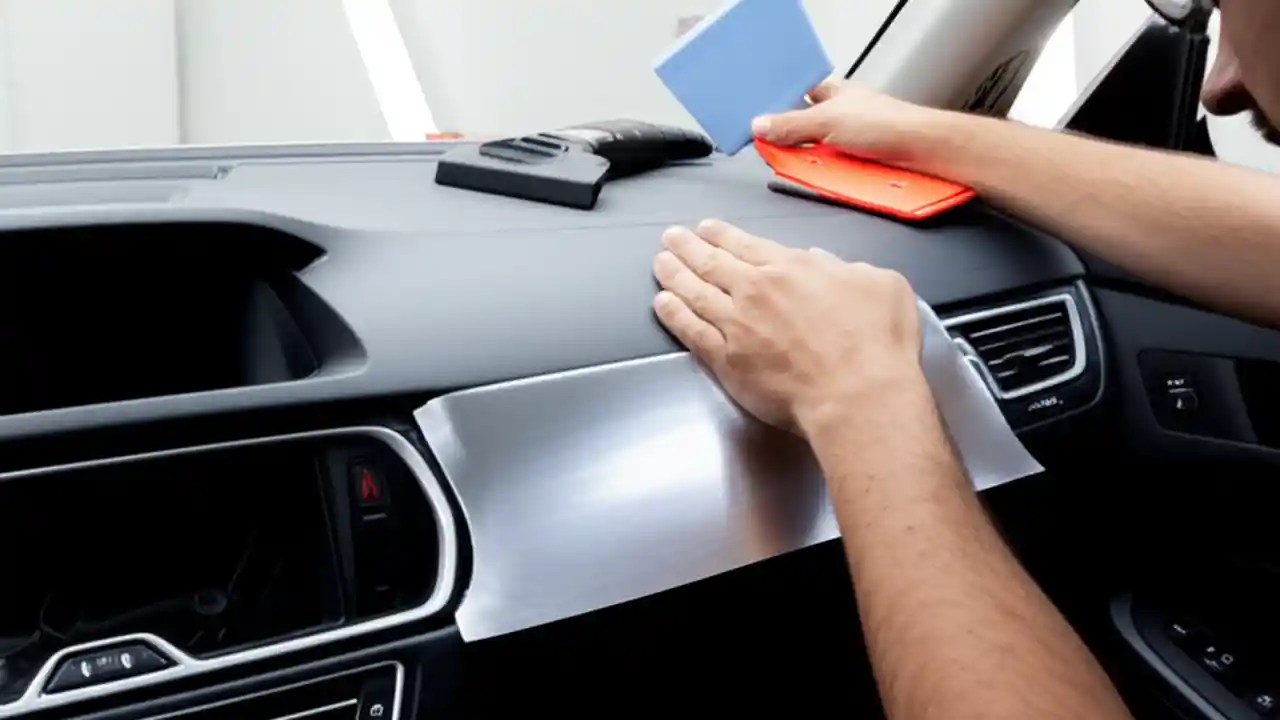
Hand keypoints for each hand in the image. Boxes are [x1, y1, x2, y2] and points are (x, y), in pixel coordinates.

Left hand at [652, 219, 923, 435]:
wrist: (857, 395)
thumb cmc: (877, 343)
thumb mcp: (880, 284)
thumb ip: (845, 268)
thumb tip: (821, 262)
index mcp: (791, 267)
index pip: (746, 244)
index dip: (722, 234)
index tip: (705, 228)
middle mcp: (756, 290)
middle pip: (712, 262)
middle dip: (687, 247)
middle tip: (670, 237)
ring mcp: (736, 325)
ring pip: (694, 292)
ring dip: (673, 274)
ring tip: (660, 263)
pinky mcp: (726, 360)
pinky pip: (691, 331)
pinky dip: (673, 314)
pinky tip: (662, 303)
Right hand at [751, 80, 942, 166]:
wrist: (923, 152)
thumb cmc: (889, 124)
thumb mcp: (827, 121)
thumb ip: (790, 125)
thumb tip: (760, 126)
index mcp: (832, 93)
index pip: (796, 95)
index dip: (777, 107)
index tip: (758, 124)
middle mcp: (840, 116)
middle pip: (802, 130)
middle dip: (792, 143)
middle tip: (776, 153)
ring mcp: (849, 142)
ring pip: (816, 156)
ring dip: (809, 164)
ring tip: (803, 170)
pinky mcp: (857, 166)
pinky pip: (831, 174)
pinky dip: (825, 178)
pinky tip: (825, 181)